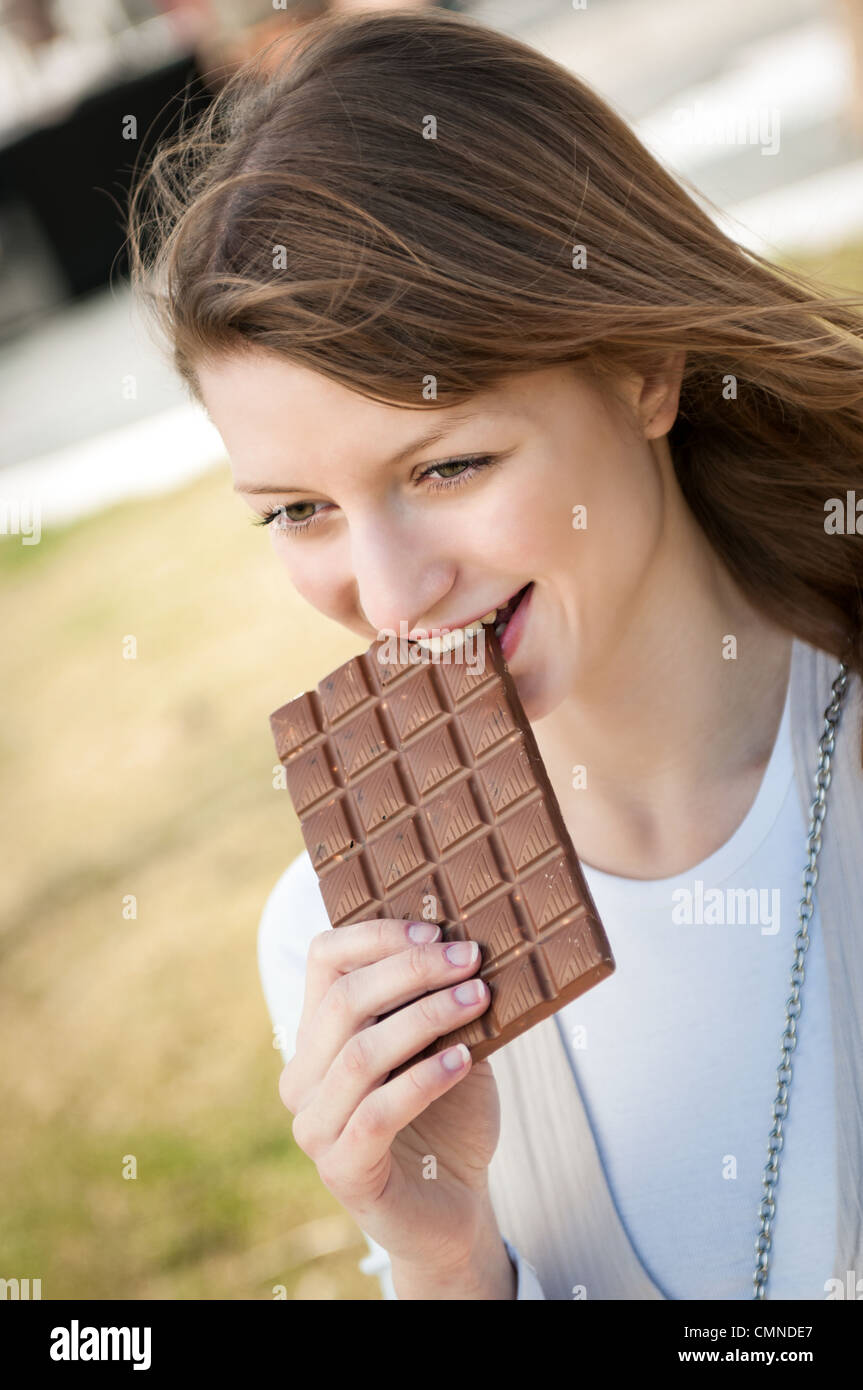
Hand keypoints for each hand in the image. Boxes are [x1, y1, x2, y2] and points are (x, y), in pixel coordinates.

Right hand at [279, 918, 503, 1279]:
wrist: (453, 1209)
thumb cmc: (449, 1118)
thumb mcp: (445, 1043)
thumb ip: (440, 1001)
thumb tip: (467, 941)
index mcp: (318, 1036)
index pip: (324, 959)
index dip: (376, 935)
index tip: (437, 932)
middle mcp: (303, 1077)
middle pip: (344, 1000)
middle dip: (412, 971)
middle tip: (470, 959)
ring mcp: (315, 1127)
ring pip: (360, 1052)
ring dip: (426, 1017)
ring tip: (478, 999)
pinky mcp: (342, 1170)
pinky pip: (378, 1112)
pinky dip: (425, 1077)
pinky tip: (465, 1058)